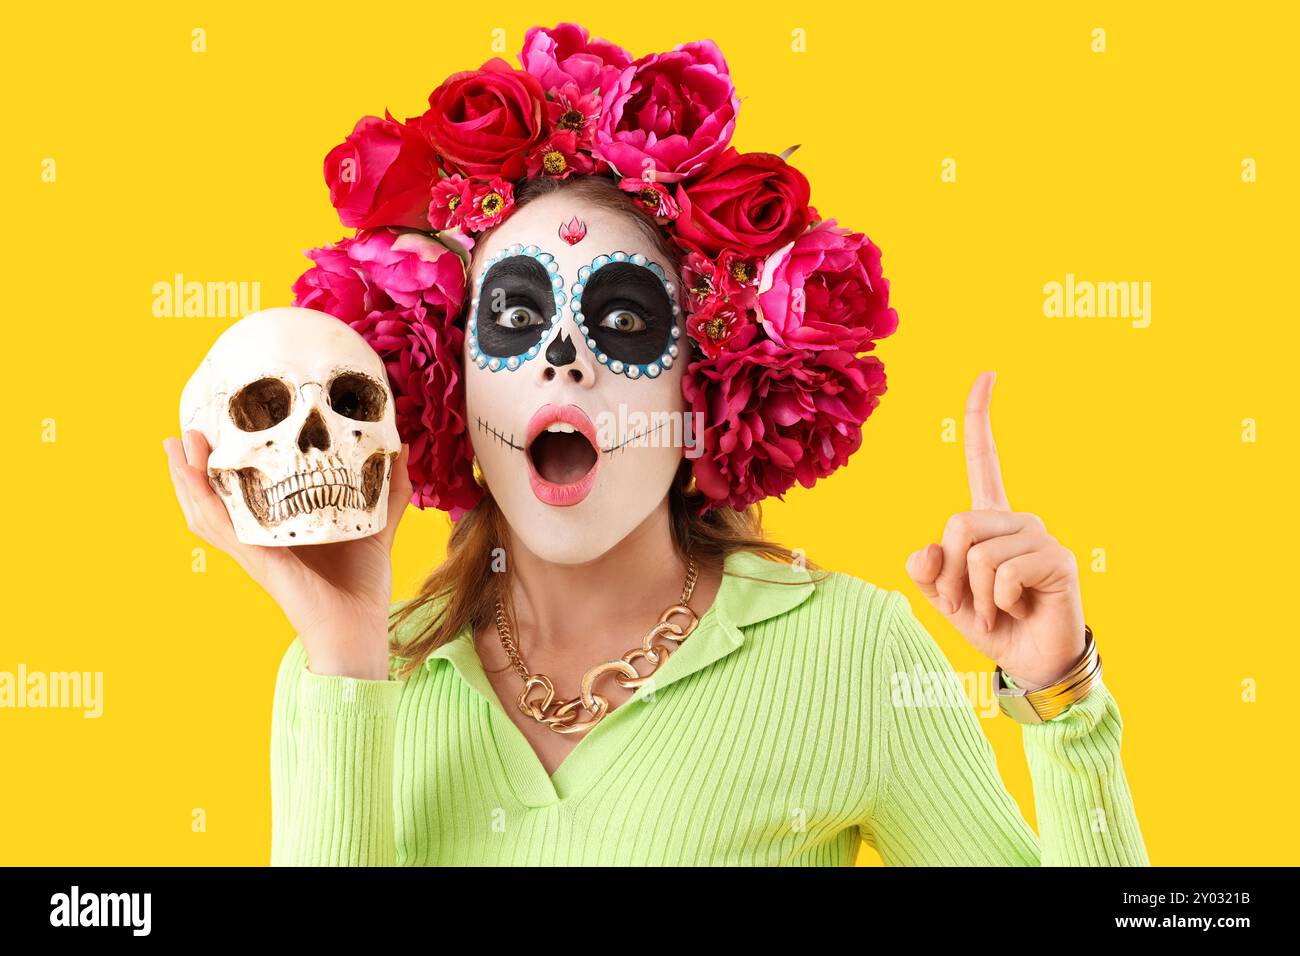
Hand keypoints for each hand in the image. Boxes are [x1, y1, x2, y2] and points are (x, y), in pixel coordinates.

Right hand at [163, 429, 412, 679]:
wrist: (360, 630)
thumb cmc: (363, 589)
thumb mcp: (376, 528)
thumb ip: (389, 491)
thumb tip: (400, 449)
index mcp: (279, 533)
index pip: (240, 497)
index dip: (222, 468)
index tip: (213, 431)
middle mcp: (259, 541)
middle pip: (211, 501)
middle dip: (192, 468)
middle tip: (183, 432)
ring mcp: (253, 550)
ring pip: (205, 511)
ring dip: (185, 477)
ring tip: (174, 445)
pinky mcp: (257, 560)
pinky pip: (219, 527)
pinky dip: (201, 500)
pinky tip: (189, 477)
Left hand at [904, 371, 1086, 689]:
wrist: (1032, 662)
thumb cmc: (990, 623)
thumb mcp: (944, 596)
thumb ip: (925, 571)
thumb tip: (925, 549)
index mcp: (990, 520)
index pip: (984, 460)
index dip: (981, 418)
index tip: (987, 374)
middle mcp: (1018, 520)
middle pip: (958, 524)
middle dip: (951, 573)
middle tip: (971, 602)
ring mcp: (1040, 538)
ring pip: (976, 553)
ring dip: (974, 594)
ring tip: (997, 609)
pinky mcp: (1058, 561)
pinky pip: (1001, 575)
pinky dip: (997, 601)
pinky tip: (1018, 608)